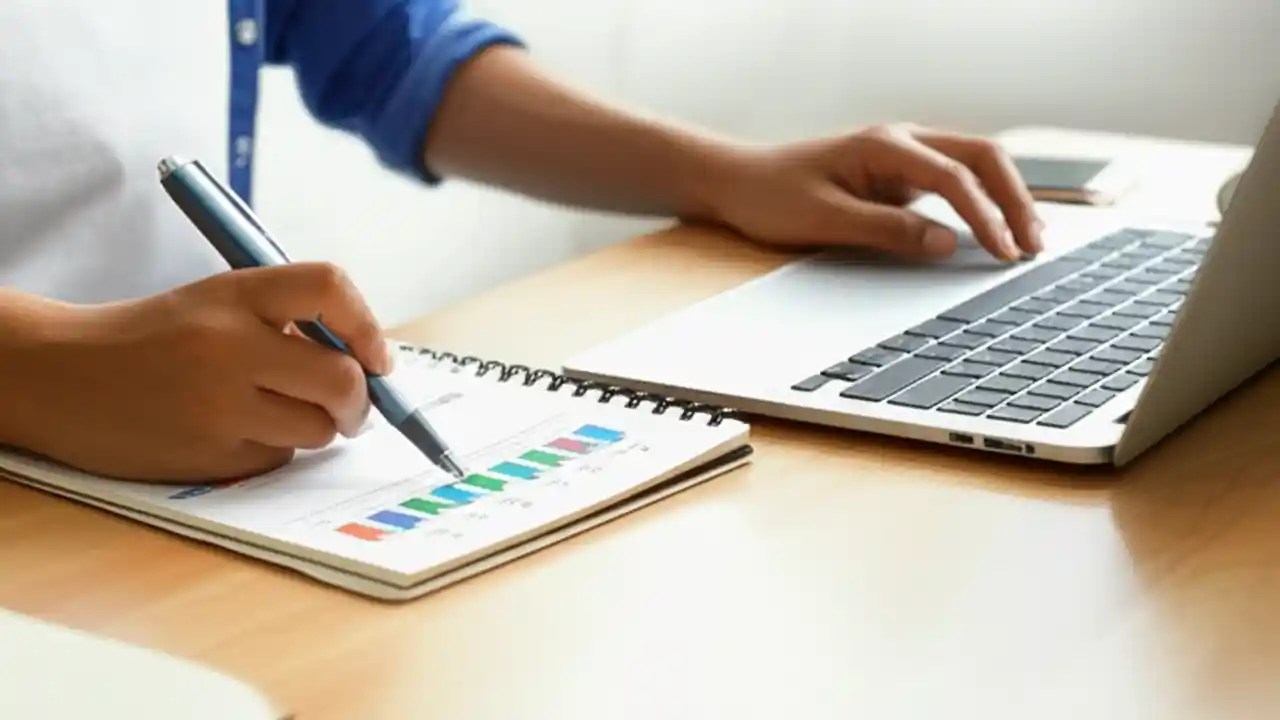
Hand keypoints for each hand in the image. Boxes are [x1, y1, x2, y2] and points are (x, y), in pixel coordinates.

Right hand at [17, 263, 391, 481]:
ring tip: (276, 410)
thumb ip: (288, 319)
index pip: (328, 286)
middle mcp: (228, 346)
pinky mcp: (209, 457)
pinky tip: (233, 431)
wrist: (63, 377)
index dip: (367, 324)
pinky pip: (278, 458)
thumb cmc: (157, 338)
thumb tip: (370, 362)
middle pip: (340, 378)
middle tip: (356, 405)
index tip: (378, 357)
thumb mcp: (217, 303)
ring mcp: (218, 406)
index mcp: (234, 294)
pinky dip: (274, 448)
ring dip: (316, 426)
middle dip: (362, 400)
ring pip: (317, 428)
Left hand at [701, 124, 1042, 261]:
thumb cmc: (772, 197)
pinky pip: (955, 183)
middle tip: (1034, 245)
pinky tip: (996, 231)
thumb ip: (887, 230)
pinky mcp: (900, 176)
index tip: (1004, 253)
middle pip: (982, 158)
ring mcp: (904, 158)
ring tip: (1029, 241)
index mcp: (885, 145)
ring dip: (1005, 198)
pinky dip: (983, 204)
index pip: (954, 178)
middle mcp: (901, 142)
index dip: (986, 217)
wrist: (738, 182)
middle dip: (1014, 200)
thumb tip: (948, 244)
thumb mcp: (825, 220)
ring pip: (974, 166)